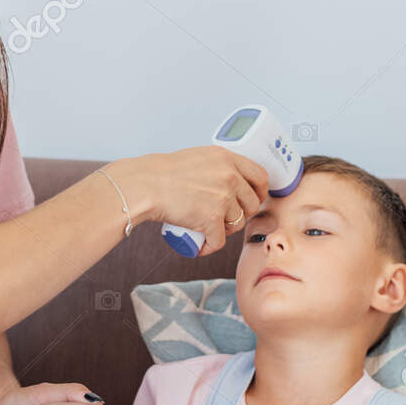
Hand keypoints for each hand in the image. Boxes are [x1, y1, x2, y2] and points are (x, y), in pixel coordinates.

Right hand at [113, 145, 268, 256]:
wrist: (145, 185)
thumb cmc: (163, 173)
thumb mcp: (198, 158)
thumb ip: (218, 167)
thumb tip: (231, 182)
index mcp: (227, 158)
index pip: (260, 176)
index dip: (260, 191)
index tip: (253, 198)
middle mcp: (229, 176)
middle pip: (252, 203)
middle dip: (242, 214)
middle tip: (227, 217)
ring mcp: (222, 198)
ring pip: (238, 223)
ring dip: (227, 230)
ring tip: (212, 230)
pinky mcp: (211, 219)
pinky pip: (219, 240)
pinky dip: (210, 246)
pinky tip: (202, 246)